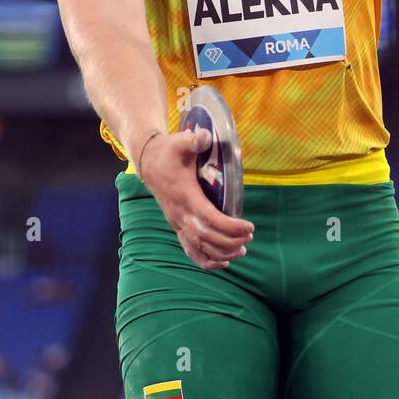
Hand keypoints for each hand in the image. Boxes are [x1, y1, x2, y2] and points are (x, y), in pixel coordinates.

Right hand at [138, 128, 254, 270]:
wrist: (149, 162)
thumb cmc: (169, 152)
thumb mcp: (180, 142)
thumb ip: (194, 140)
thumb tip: (206, 136)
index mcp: (185, 196)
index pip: (208, 219)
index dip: (229, 226)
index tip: (249, 226)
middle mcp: (180, 214)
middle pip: (206, 238)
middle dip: (230, 241)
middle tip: (250, 235)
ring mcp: (177, 223)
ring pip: (199, 248)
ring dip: (222, 253)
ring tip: (243, 249)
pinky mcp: (177, 226)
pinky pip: (190, 250)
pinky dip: (206, 261)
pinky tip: (224, 262)